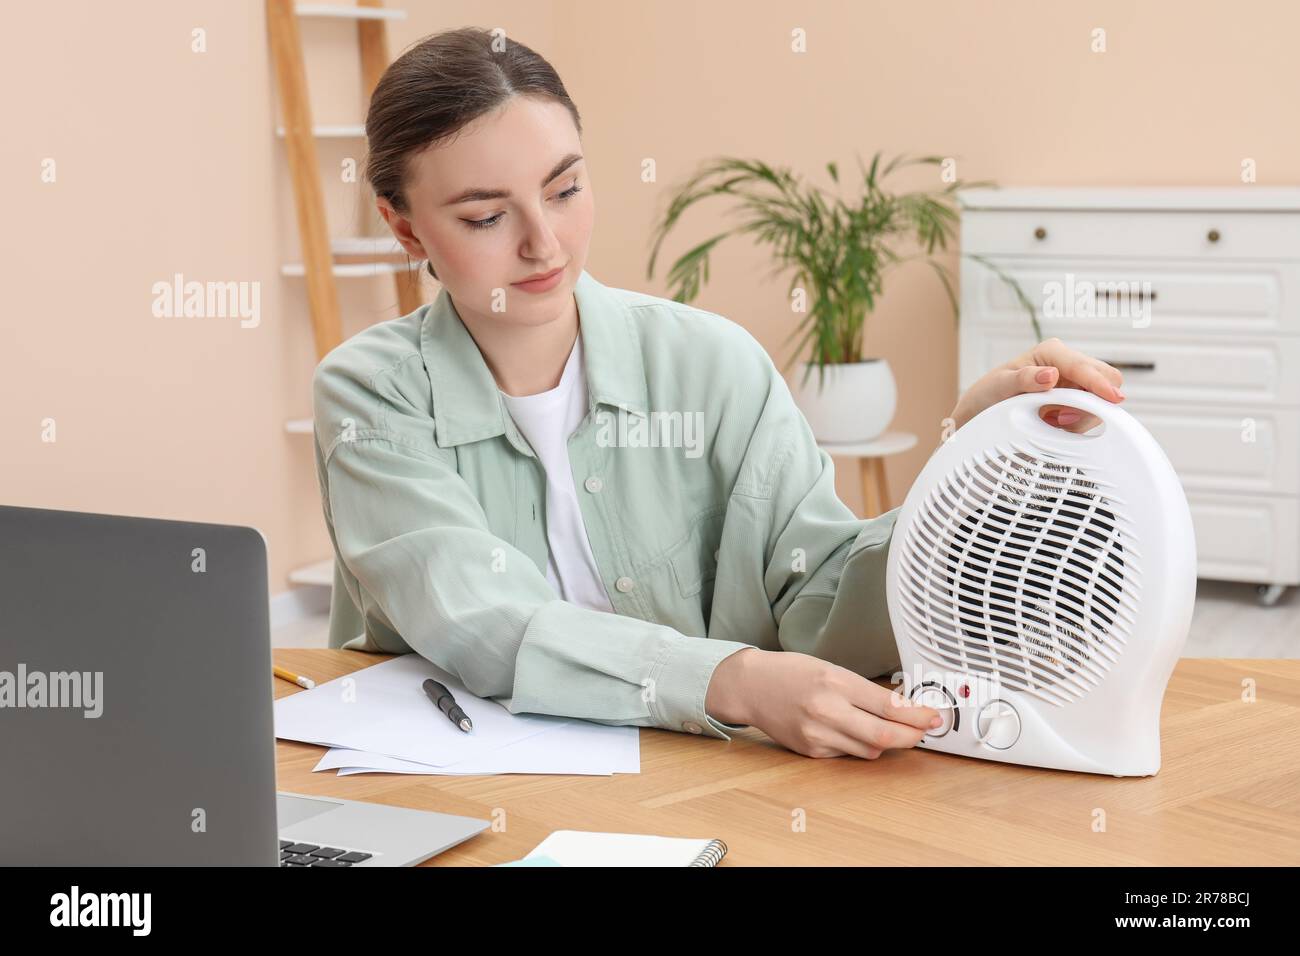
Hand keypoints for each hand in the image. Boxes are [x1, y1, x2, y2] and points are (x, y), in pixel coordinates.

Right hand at [705, 648, 941, 758]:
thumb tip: (901, 708)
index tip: (934, 716)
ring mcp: (818, 735)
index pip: (889, 706)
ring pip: (870, 750)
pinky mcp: (811, 751)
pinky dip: (858, 745)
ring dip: (886, 743)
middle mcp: (827, 710)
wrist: (750, 686)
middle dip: (912, 736)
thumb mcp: (830, 669)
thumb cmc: (790, 672)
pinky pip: (848, 754)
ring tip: (890, 729)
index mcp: (835, 682)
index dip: (918, 716)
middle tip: (925, 731)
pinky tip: (851, 731)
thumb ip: (864, 690)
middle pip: (885, 736)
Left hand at [949, 336, 1125, 432]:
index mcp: (1051, 352)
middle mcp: (1067, 363)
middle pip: (1106, 378)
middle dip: (1093, 401)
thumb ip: (1024, 380)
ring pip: (1103, 398)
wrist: (983, 412)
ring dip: (1082, 415)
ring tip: (1050, 419)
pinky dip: (1078, 422)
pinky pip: (1093, 411)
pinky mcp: (1077, 398)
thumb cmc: (989, 394)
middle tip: (1060, 418)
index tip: (1112, 399)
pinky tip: (1054, 421)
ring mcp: (1074, 381)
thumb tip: (1051, 375)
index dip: (1099, 384)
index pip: (1084, 367)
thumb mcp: (999, 386)